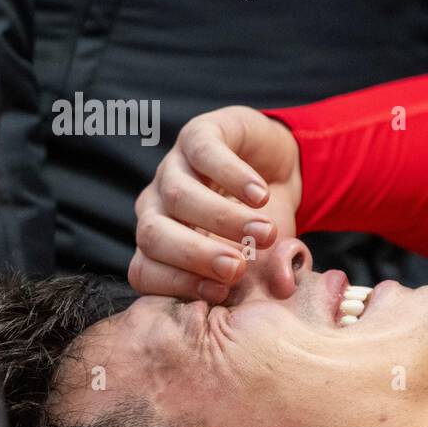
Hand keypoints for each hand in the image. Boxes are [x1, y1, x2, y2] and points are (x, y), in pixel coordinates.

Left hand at [129, 106, 301, 300]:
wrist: (277, 170)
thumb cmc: (262, 224)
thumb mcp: (262, 259)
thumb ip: (264, 280)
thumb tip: (282, 288)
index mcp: (162, 246)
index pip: (145, 271)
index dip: (177, 284)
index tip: (220, 292)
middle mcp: (157, 207)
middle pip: (153, 235)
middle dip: (195, 255)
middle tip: (238, 268)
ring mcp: (173, 168)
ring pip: (178, 196)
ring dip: (223, 219)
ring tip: (265, 233)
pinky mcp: (199, 134)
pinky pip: (204, 153)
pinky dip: (233, 177)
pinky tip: (262, 195)